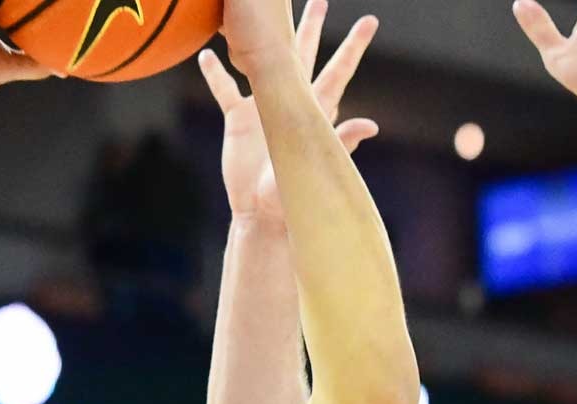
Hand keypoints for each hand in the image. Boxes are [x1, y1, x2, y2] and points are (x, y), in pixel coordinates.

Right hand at [201, 0, 377, 225]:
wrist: (260, 211)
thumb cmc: (291, 194)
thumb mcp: (316, 164)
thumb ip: (341, 141)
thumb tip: (371, 125)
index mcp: (313, 108)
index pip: (338, 69)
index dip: (354, 45)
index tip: (370, 21)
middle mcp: (288, 101)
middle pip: (303, 52)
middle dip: (312, 25)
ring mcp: (261, 107)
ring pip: (260, 61)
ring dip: (261, 38)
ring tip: (261, 14)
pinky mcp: (236, 119)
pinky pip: (223, 89)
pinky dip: (214, 72)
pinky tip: (205, 54)